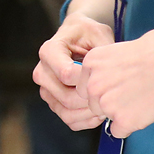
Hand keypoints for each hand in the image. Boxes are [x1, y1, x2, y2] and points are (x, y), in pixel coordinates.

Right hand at [33, 14, 113, 130]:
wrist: (79, 36)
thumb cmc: (89, 34)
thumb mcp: (98, 33)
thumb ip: (103, 52)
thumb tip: (109, 74)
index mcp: (49, 51)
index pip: (66, 74)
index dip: (89, 81)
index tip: (106, 79)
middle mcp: (42, 72)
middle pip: (66, 97)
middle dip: (91, 101)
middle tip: (110, 96)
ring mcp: (46, 89)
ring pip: (66, 112)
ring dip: (89, 114)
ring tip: (106, 105)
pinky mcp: (53, 101)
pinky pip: (69, 119)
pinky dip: (86, 120)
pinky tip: (99, 111)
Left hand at [74, 22, 153, 137]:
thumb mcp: (116, 52)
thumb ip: (104, 70)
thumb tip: (103, 85)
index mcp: (90, 64)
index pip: (85, 88)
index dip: (103, 90)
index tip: (117, 87)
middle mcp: (93, 84)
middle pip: (94, 104)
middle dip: (110, 103)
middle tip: (132, 93)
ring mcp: (106, 103)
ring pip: (107, 117)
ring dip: (121, 113)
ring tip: (141, 99)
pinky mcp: (122, 120)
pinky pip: (119, 131)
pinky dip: (131, 125)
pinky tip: (144, 110)